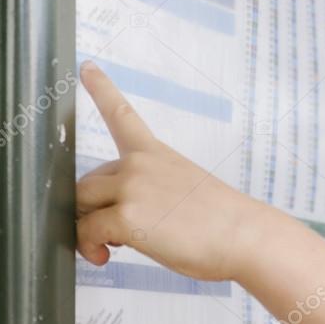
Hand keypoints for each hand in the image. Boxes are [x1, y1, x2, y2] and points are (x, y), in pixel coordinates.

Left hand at [75, 60, 270, 281]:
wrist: (244, 236)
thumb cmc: (223, 222)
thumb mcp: (186, 190)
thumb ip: (148, 192)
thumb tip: (114, 222)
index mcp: (156, 154)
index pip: (122, 115)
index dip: (101, 88)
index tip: (87, 67)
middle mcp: (139, 164)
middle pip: (86, 181)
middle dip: (91, 209)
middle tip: (112, 233)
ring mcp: (132, 188)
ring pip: (80, 204)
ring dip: (87, 227)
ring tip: (110, 246)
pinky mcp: (126, 216)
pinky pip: (85, 231)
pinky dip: (90, 247)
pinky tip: (106, 255)